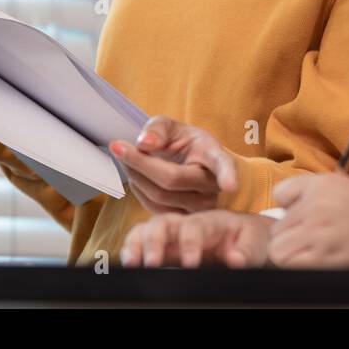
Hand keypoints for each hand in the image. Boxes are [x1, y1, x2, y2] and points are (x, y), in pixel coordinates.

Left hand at [109, 115, 238, 213]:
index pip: (223, 165)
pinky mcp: (183, 221)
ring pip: (159, 196)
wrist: (187, 166)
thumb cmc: (183, 144)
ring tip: (125, 156)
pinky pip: (154, 208)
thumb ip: (158, 128)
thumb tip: (144, 143)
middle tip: (117, 146)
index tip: (230, 185)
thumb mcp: (173, 127)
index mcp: (214, 156)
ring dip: (135, 175)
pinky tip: (135, 174)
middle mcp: (212, 186)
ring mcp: (200, 208)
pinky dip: (138, 188)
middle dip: (139, 162)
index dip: (227, 175)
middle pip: (171, 179)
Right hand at [120, 210, 271, 267]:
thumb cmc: (251, 239)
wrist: (247, 236)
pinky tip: (127, 263)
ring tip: (130, 262)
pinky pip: (143, 242)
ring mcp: (174, 234)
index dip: (189, 243)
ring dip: (136, 243)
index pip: (194, 227)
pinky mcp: (166, 247)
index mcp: (210, 222)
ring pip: (148, 229)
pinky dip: (132, 249)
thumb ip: (245, 250)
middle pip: (163, 222)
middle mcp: (187, 224)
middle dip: (154, 240)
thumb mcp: (255, 243)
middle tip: (151, 262)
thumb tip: (235, 259)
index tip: (190, 264)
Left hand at [268, 172, 348, 268]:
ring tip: (316, 258)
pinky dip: (302, 270)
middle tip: (312, 247)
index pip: (279, 195)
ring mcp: (321, 231)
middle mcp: (318, 204)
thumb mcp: (348, 190)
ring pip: (279, 251)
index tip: (300, 223)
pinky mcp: (327, 258)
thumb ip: (316, 196)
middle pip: (276, 228)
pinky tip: (322, 266)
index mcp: (323, 184)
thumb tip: (284, 210)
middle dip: (289, 239)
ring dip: (292, 257)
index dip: (288, 213)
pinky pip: (293, 267)